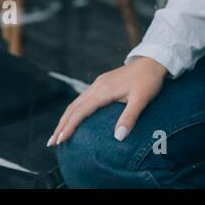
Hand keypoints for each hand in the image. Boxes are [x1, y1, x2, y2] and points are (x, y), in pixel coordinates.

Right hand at [48, 56, 166, 146]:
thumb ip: (129, 117)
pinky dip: (74, 111)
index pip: (80, 111)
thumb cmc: (148, 80)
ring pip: (76, 103)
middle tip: (52, 143)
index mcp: (103, 91)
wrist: (153, 61)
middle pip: (73, 107)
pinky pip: (82, 99)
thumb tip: (118, 138)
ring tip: (58, 133)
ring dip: (66, 118)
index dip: (69, 126)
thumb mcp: (142, 99)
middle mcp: (97, 86)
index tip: (60, 140)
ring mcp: (98, 84)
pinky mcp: (102, 84)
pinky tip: (74, 117)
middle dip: (61, 125)